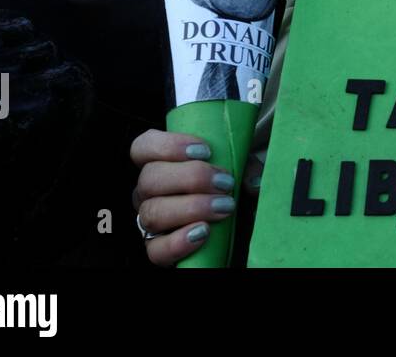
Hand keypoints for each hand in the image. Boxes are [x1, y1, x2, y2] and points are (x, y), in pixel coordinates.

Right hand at [130, 129, 236, 266]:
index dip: (168, 146)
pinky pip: (155, 250)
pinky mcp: (157, 249)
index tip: (206, 151)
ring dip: (191, 208)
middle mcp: (147, 192)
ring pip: (151, 213)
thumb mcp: (240, 169)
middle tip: (225, 183)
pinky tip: (203, 232)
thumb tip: (253, 182)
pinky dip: (178, 242)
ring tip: (224, 207)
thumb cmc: (229, 188)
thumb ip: (246, 167)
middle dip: (191, 178)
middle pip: (149, 179)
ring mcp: (148, 221)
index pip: (142, 147)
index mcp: (160, 164)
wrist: (236, 227)